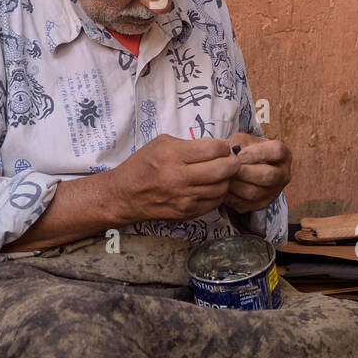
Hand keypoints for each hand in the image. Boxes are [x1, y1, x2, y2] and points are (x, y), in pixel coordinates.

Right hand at [110, 133, 241, 222]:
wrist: (125, 195)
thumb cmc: (142, 165)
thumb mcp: (161, 143)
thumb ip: (188, 144)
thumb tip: (215, 147)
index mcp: (172, 156)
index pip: (213, 149)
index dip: (223, 146)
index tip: (222, 147)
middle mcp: (179, 178)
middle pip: (222, 170)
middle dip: (233, 163)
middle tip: (231, 160)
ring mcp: (184, 199)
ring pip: (222, 188)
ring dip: (226, 179)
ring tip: (221, 173)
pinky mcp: (187, 213)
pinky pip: (214, 202)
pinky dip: (218, 193)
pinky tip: (211, 186)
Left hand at [221, 132, 291, 212]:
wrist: (246, 166)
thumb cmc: (244, 149)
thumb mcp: (243, 140)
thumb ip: (238, 144)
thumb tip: (230, 156)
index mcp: (283, 154)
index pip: (276, 152)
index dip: (257, 153)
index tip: (239, 154)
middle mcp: (283, 175)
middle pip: (267, 176)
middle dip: (244, 172)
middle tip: (228, 168)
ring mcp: (274, 192)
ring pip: (254, 193)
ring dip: (235, 185)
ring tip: (222, 177)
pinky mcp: (262, 204)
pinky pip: (245, 204)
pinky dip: (231, 197)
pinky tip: (222, 188)